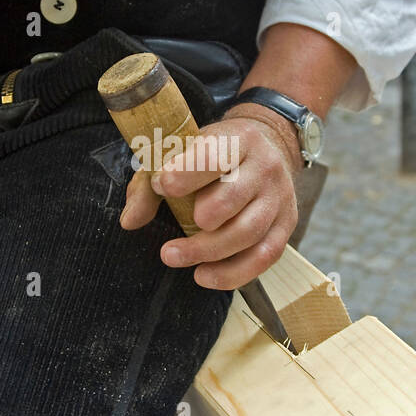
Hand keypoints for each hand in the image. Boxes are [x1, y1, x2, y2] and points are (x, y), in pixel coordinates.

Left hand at [119, 111, 300, 288]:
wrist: (268, 146)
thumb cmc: (214, 154)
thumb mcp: (181, 154)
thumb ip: (150, 184)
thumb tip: (129, 220)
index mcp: (238, 139)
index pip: (214, 155)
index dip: (184, 174)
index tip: (161, 186)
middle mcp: (264, 166)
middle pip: (233, 198)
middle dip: (197, 224)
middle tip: (168, 240)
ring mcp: (278, 197)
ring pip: (248, 231)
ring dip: (208, 252)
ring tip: (174, 258)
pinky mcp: (286, 223)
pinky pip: (264, 256)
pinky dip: (233, 272)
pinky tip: (204, 275)